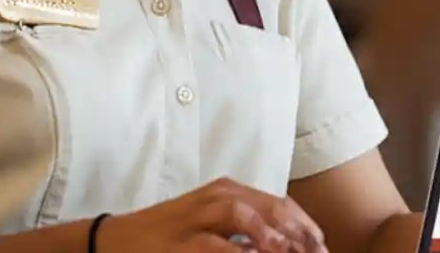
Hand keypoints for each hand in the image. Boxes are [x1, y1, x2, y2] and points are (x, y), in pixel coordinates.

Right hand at [96, 177, 327, 252]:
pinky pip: (212, 245)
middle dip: (299, 234)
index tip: (323, 248)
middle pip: (269, 208)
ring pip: (244, 217)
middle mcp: (216, 197)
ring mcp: (196, 217)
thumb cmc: (170, 235)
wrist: (116, 240)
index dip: (306, 226)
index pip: (280, 204)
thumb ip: (246, 231)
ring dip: (272, 237)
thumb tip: (286, 244)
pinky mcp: (178, 241)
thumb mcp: (211, 225)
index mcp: (228, 191)